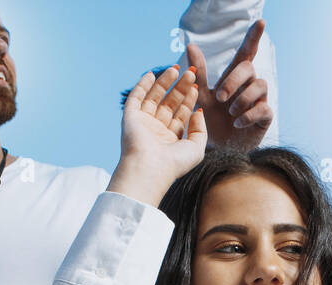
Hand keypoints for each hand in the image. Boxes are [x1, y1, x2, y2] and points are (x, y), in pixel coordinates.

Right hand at [109, 66, 206, 206]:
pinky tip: (151, 74)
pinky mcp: (130, 118)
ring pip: (154, 98)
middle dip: (180, 88)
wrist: (150, 168)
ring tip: (176, 69)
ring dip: (164, 83)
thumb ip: (200, 129)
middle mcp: (156, 130)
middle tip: (190, 73)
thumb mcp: (196, 148)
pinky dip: (142, 85)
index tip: (196, 86)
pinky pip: (136, 98)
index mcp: (170, 139)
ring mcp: (143, 123)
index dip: (188, 100)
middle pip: (169, 103)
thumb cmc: (174, 163)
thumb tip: (198, 110)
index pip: (180, 114)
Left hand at [186, 19, 272, 150]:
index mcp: (235, 78)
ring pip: (259, 85)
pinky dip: (248, 114)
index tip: (260, 21)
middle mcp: (249, 86)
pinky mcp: (265, 118)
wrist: (217, 151)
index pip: (246, 52)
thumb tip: (190, 44)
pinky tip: (236, 123)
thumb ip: (198, 73)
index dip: (253, 37)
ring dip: (242, 98)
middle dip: (234, 80)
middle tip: (220, 98)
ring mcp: (259, 101)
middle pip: (249, 67)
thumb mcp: (200, 97)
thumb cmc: (210, 123)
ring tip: (229, 113)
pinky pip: (263, 108)